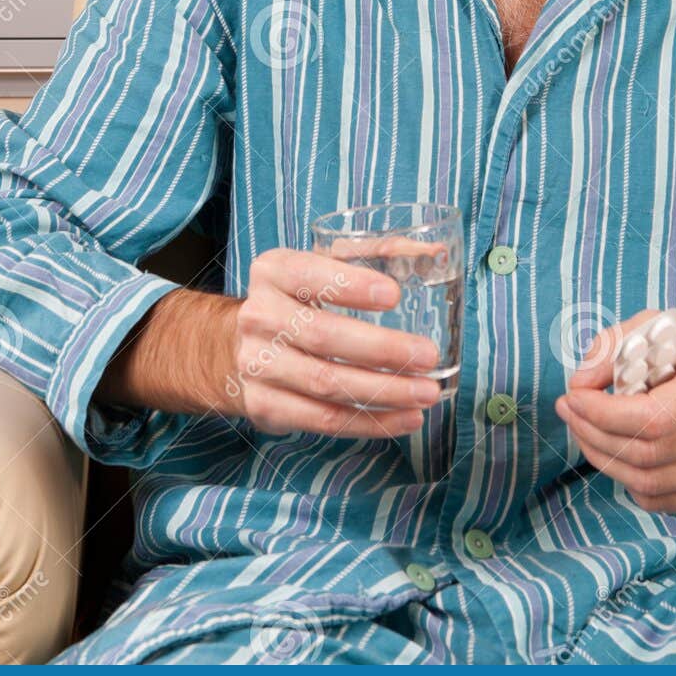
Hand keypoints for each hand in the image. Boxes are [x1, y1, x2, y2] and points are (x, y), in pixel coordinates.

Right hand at [232, 247, 443, 438]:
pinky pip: (323, 419)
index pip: (308, 275)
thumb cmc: (300, 298)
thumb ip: (378, 252)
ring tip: (426, 392)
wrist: (241, 344)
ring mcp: (257, 364)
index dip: (351, 286)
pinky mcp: (264, 405)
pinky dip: (370, 422)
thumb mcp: (326, 263)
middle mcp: (259, 316)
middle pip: (322, 336)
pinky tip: (405, 418)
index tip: (394, 296)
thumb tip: (435, 252)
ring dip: (383, 392)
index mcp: (273, 271)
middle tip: (428, 356)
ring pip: (326, 383)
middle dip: (382, 348)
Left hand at [554, 307, 675, 513]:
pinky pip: (660, 500)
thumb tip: (579, 386)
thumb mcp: (659, 326)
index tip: (572, 396)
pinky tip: (620, 449)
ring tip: (584, 428)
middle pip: (646, 455)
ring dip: (603, 458)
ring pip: (648, 484)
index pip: (652, 418)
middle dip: (593, 435)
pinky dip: (628, 478)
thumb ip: (614, 347)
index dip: (602, 414)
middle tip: (569, 410)